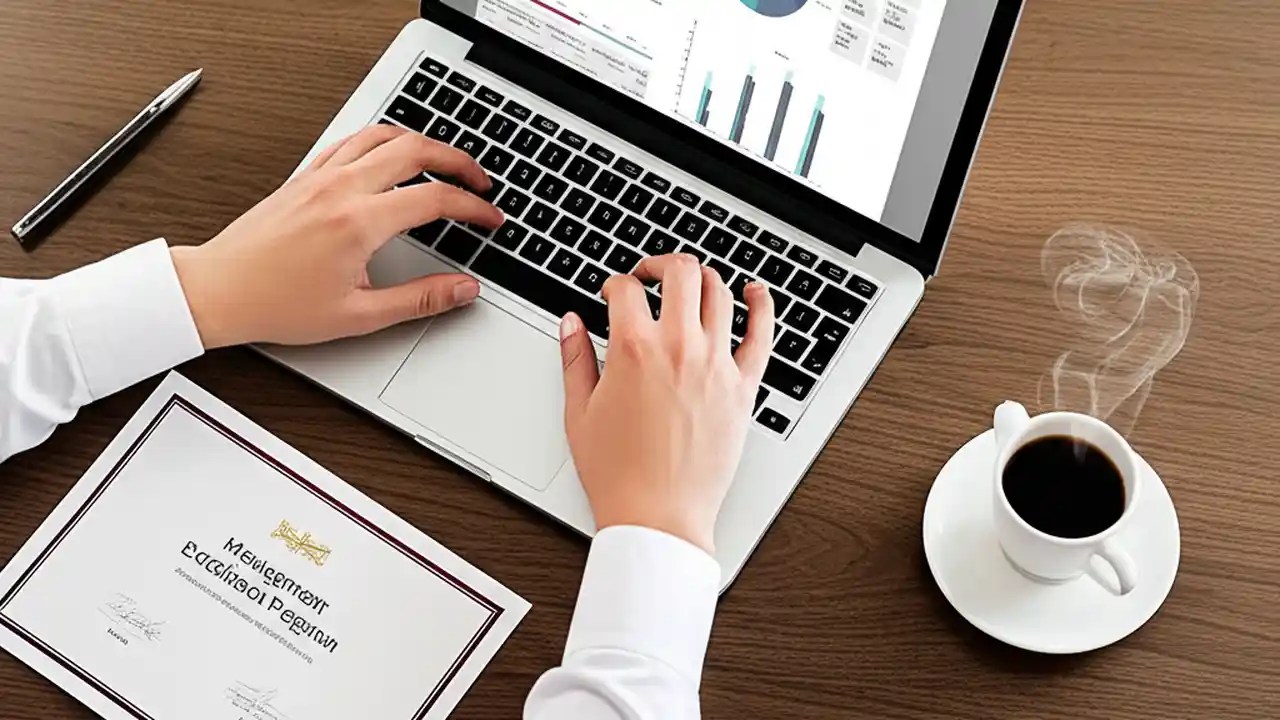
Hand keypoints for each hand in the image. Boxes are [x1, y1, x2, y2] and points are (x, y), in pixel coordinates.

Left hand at [170, 125, 503, 348]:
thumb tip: (462, 290)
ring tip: (445, 162)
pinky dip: (384, 140)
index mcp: (359, 223)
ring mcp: (321, 176)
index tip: (490, 219)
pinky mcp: (305, 176)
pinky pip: (353, 140)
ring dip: (423, 142)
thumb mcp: (360, 316)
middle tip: (480, 181)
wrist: (218, 290)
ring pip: (384, 135)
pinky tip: (392, 155)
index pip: (436, 199)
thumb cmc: (276, 304)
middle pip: (416, 149)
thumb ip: (421, 300)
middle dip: (459, 161)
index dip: (474, 208)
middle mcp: (341, 189)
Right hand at [559, 254, 774, 552]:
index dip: (614, 284)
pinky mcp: (743, 387)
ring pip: (720, 292)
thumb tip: (571, 323)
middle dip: (659, 265)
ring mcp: (716, 364)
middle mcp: (679, 347)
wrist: (657, 516)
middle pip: (680, 273)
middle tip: (649, 276)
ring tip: (689, 286)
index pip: (625, 288)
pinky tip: (755, 292)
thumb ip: (574, 359)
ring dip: (701, 279)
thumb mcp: (578, 412)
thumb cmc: (617, 473)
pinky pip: (762, 334)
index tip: (612, 295)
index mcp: (634, 349)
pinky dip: (762, 305)